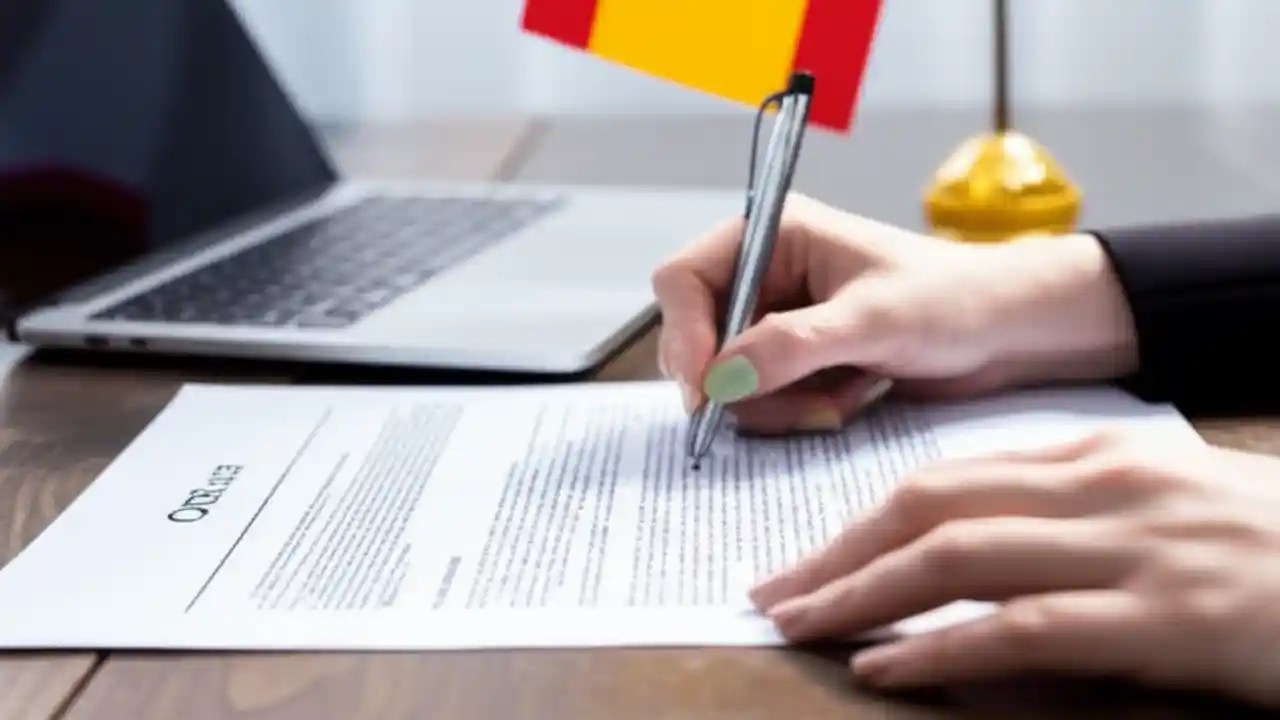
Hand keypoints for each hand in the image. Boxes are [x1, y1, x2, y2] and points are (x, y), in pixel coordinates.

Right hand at [651, 194, 1138, 433]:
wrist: (1008, 333)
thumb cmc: (952, 300)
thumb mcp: (871, 321)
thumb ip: (791, 346)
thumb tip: (720, 380)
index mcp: (773, 235)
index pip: (683, 280)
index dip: (683, 335)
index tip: (706, 391)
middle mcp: (765, 275)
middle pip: (699, 340)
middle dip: (743, 384)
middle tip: (797, 406)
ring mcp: (778, 323)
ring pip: (730, 382)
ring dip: (779, 405)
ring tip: (841, 399)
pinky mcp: (797, 363)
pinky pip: (764, 402)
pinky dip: (800, 413)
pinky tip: (851, 399)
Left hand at [748, 430, 1279, 707]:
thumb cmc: (1271, 546)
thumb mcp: (1168, 502)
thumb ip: (1076, 509)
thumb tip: (980, 540)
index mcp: (1100, 455)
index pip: (950, 477)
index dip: (866, 519)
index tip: (812, 554)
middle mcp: (1105, 488)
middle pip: (933, 505)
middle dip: (840, 550)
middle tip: (774, 592)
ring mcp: (1135, 549)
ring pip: (960, 556)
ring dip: (864, 594)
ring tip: (801, 626)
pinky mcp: (1168, 619)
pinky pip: (1024, 629)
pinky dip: (942, 648)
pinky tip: (886, 667)